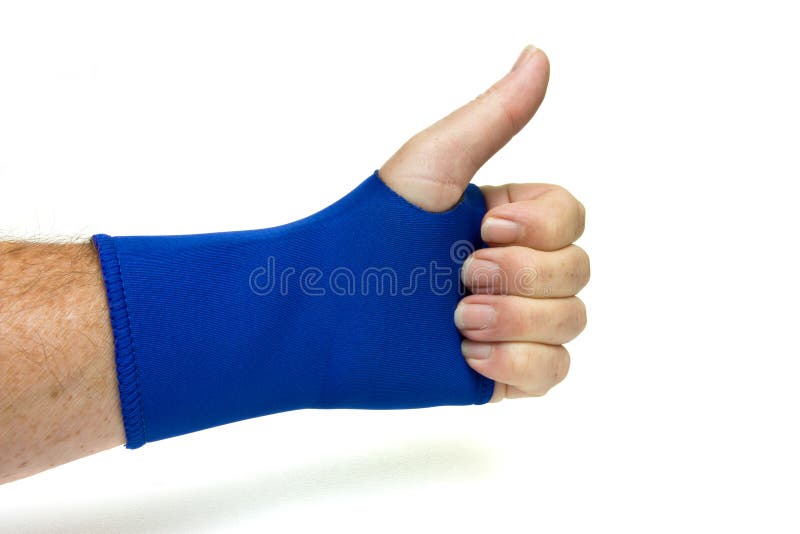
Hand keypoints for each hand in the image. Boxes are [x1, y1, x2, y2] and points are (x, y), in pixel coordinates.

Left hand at [379, 45, 588, 399]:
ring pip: (570, 321)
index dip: (541, 229)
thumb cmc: (368, 230)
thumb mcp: (434, 165)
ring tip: (458, 322)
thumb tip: (539, 55)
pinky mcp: (499, 370)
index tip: (483, 229)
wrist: (324, 311)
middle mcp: (514, 268)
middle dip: (520, 277)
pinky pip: (552, 371)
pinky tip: (470, 354)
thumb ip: (493, 117)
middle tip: (461, 278)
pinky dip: (520, 364)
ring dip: (518, 320)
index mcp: (506, 220)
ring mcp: (511, 321)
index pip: (570, 219)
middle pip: (577, 271)